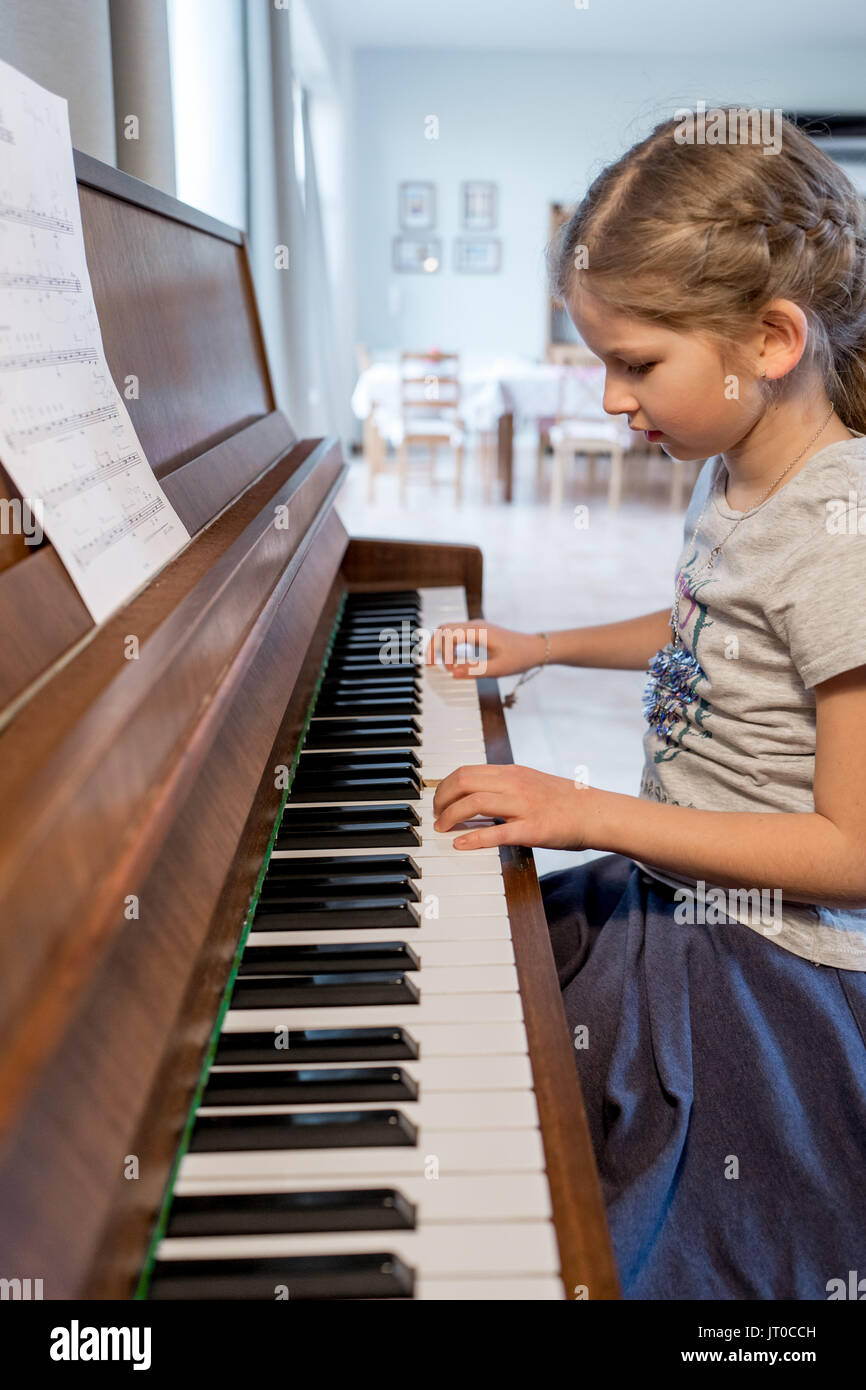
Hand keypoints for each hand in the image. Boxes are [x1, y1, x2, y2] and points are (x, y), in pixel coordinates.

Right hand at [425, 621, 546, 678]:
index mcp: (479, 631)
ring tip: (440, 665)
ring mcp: (475, 627)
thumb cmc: (520, 657)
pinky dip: (449, 647)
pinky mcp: (476, 632)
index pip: (450, 635)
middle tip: (430, 666)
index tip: (447, 670)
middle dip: (434, 646)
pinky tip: (452, 662)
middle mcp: (475, 625)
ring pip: (448, 630)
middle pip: (444, 629)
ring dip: (440, 646)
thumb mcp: (498, 669)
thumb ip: (475, 671)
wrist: (534, 648)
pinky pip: (456, 635)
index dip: (443, 652)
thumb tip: (452, 673)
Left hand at [432, 762, 599, 850]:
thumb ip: (504, 786)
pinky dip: (473, 838)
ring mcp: (524, 806)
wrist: (596, 813)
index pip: (467, 771)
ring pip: (475, 803)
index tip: (438, 800)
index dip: (445, 786)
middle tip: (435, 815)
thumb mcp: (531, 783)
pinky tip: (460, 844)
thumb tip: (476, 796)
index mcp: (512, 772)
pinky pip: (497, 832)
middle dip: (442, 799)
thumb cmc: (564, 801)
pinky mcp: (533, 829)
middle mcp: (515, 784)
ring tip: (442, 829)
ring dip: (451, 817)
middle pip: (465, 783)